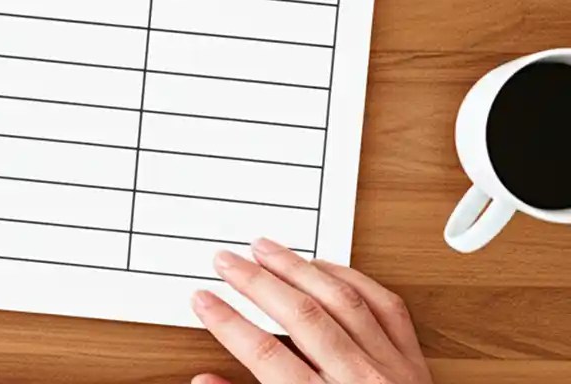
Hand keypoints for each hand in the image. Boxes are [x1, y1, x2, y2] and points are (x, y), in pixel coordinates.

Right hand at [191, 238, 432, 383]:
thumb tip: (205, 381)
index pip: (266, 355)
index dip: (228, 323)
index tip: (202, 299)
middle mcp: (360, 383)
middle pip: (302, 317)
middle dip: (256, 282)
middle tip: (226, 260)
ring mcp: (391, 369)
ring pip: (342, 301)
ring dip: (299, 268)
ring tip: (265, 248)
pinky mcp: (414, 361)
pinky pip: (385, 305)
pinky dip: (352, 279)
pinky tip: (323, 266)